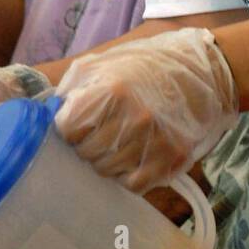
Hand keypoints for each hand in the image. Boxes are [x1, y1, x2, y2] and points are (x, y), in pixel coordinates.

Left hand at [55, 28, 239, 191]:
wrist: (201, 73)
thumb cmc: (145, 67)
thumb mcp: (102, 64)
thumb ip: (71, 89)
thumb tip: (48, 116)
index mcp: (111, 91)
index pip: (67, 129)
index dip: (69, 127)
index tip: (78, 123)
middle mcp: (134, 118)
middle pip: (86, 153)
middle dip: (86, 145)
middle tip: (100, 133)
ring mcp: (155, 142)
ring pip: (107, 171)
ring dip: (106, 160)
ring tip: (118, 142)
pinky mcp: (172, 160)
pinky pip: (133, 185)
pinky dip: (128, 175)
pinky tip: (134, 156)